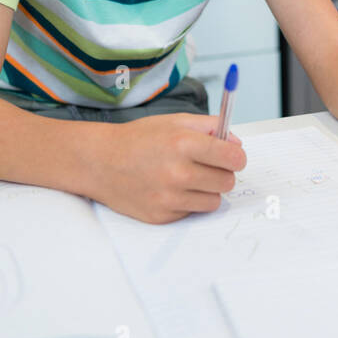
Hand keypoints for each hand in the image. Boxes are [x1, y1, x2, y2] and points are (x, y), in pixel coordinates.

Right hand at [87, 113, 244, 223]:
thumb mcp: (175, 121)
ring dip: (206, 191)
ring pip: (214, 201)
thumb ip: (210, 127)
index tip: (233, 157)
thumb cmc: (139, 139)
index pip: (233, 157)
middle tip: (206, 167)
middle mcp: (177, 173)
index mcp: (183, 144)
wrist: (100, 162)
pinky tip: (170, 190)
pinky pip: (192, 213)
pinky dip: (187, 203)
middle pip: (227, 182)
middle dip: (222, 173)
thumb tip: (237, 143)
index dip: (237, 157)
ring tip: (187, 179)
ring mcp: (168, 198)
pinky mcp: (161, 216)